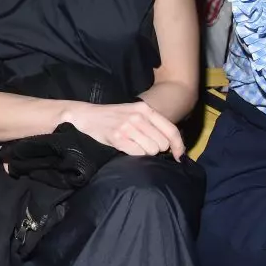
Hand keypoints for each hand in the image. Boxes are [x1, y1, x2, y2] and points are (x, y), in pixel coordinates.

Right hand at [63, 100, 184, 158]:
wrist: (85, 115)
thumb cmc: (112, 116)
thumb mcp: (134, 112)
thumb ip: (152, 124)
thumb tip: (173, 145)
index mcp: (145, 109)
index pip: (171, 130)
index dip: (179, 146)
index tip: (180, 157)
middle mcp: (138, 116)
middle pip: (163, 144)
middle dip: (157, 149)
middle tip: (144, 145)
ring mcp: (127, 127)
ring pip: (151, 150)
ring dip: (145, 152)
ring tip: (133, 145)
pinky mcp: (117, 137)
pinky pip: (138, 153)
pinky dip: (134, 154)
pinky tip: (126, 147)